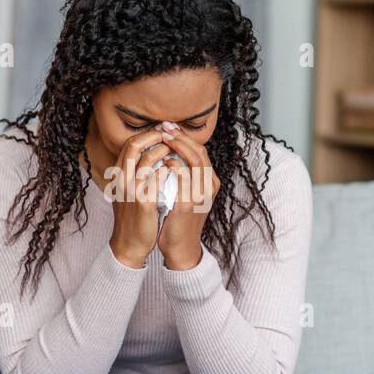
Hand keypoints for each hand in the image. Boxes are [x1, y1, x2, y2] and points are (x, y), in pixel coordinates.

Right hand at [106, 128, 170, 267]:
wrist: (129, 244)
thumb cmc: (132, 217)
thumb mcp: (126, 192)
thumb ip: (134, 175)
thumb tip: (148, 157)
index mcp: (118, 176)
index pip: (129, 145)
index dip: (146, 135)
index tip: (162, 132)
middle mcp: (121, 180)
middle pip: (134, 146)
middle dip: (153, 136)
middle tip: (170, 135)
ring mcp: (131, 191)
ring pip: (145, 160)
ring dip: (162, 151)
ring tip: (174, 150)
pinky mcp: (143, 203)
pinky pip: (156, 180)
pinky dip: (167, 171)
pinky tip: (176, 170)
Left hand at [155, 122, 219, 270]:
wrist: (180, 247)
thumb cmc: (178, 219)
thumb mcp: (184, 193)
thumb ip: (182, 175)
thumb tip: (170, 153)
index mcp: (209, 181)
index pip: (200, 150)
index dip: (184, 136)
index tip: (168, 127)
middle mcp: (210, 186)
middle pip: (199, 151)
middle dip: (181, 136)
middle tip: (164, 125)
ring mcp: (202, 195)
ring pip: (195, 161)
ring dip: (179, 146)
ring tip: (163, 136)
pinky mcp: (191, 204)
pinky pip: (185, 179)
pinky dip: (176, 166)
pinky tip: (164, 159)